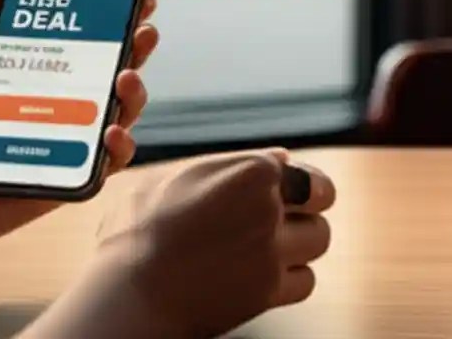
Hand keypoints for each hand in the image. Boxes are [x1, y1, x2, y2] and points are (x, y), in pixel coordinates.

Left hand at [0, 0, 159, 255]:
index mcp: (28, 77)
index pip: (79, 43)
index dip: (110, 20)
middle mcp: (52, 108)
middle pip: (109, 73)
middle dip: (136, 47)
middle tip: (144, 29)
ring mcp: (63, 145)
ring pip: (120, 115)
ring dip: (135, 93)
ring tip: (126, 76)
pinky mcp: (66, 182)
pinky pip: (108, 164)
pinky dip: (121, 146)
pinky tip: (110, 131)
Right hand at [31, 150, 335, 338]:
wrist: (128, 294)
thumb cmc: (139, 232)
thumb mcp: (172, 177)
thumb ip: (228, 165)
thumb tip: (281, 157)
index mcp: (250, 171)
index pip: (301, 168)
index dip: (294, 177)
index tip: (285, 186)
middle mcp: (269, 207)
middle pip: (323, 198)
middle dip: (309, 203)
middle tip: (288, 211)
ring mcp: (271, 251)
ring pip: (320, 238)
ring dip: (301, 239)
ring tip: (270, 242)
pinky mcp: (268, 291)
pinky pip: (306, 280)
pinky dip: (293, 278)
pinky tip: (265, 272)